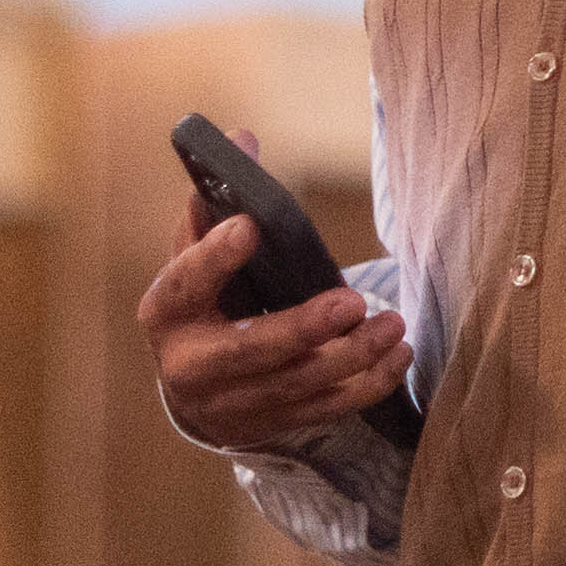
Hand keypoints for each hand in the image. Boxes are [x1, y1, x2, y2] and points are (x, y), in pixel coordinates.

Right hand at [136, 127, 409, 458]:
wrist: (195, 389)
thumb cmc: (204, 302)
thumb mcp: (197, 255)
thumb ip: (220, 201)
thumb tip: (243, 138)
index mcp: (167, 312)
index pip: (186, 282)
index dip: (214, 257)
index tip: (250, 226)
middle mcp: (191, 365)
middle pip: (250, 351)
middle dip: (303, 328)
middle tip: (353, 301)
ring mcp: (231, 404)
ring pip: (296, 385)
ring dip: (351, 358)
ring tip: (394, 324)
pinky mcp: (269, 427)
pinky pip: (323, 411)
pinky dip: (366, 386)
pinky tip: (398, 357)